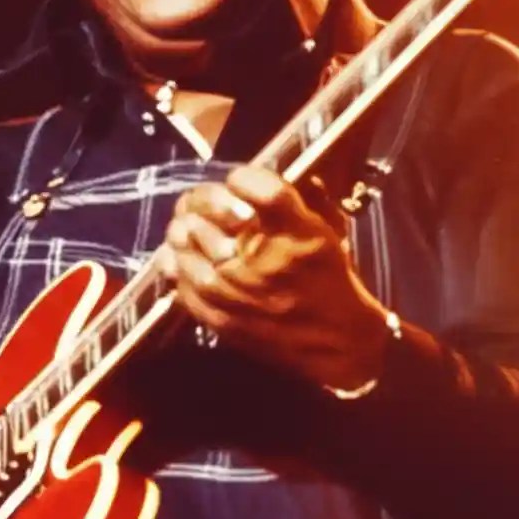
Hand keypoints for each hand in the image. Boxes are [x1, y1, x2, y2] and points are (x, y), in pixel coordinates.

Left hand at [159, 165, 390, 392]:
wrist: (337, 343)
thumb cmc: (332, 281)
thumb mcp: (331, 232)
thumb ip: (305, 198)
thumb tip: (273, 175)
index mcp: (297, 232)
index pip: (259, 188)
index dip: (242, 177)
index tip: (240, 181)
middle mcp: (260, 258)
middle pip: (207, 211)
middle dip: (204, 200)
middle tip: (209, 204)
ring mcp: (234, 290)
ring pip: (184, 244)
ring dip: (186, 231)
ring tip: (195, 231)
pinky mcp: (219, 316)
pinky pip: (181, 281)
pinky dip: (180, 266)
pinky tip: (190, 261)